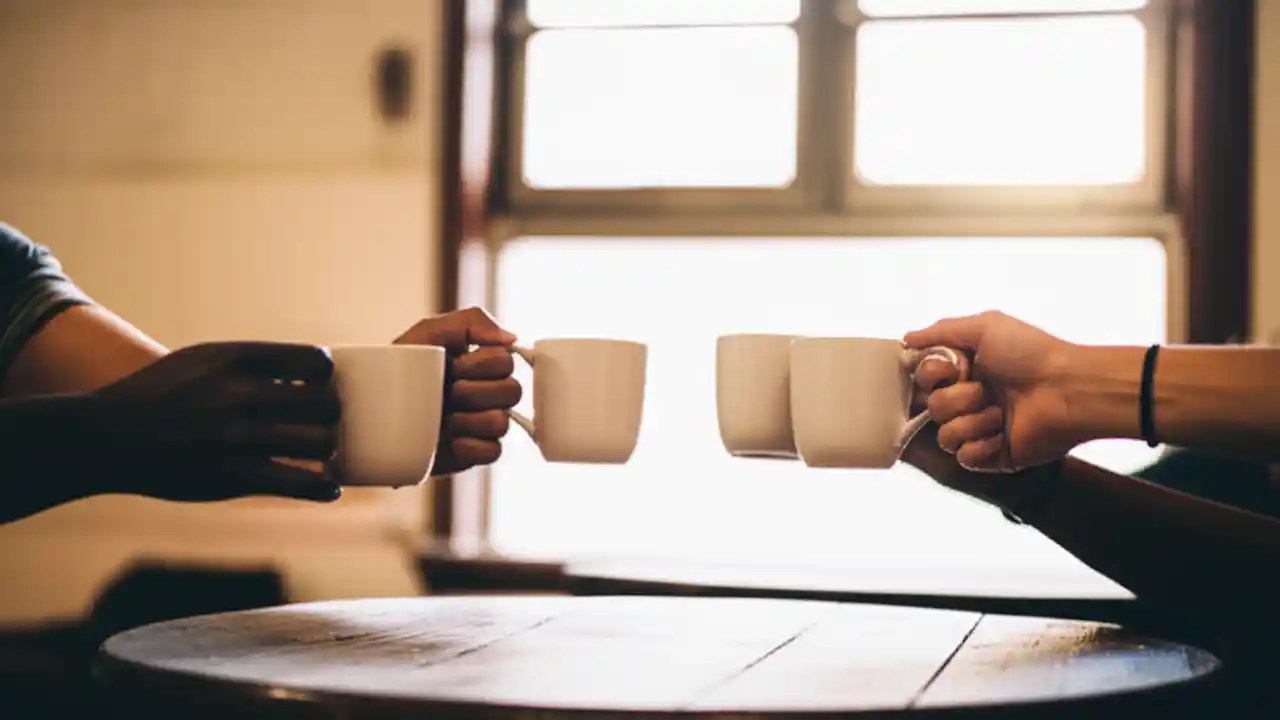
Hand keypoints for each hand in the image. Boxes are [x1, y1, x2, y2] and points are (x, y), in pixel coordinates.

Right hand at [90, 342, 340, 501]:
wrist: (108, 436)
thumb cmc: (163, 393)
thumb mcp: (204, 359)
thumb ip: (254, 363)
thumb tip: (312, 371)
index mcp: (234, 359)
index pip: (313, 360)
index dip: (325, 374)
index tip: (319, 384)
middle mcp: (237, 394)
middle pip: (323, 402)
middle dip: (331, 413)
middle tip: (325, 421)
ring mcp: (234, 437)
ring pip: (316, 442)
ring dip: (326, 449)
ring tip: (322, 451)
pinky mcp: (230, 477)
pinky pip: (295, 484)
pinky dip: (321, 488)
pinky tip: (329, 488)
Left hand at [395, 307, 519, 474]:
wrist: (369, 408)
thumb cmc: (399, 365)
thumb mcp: (431, 332)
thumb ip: (472, 321)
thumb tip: (512, 338)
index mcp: (485, 364)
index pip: (508, 361)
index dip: (478, 364)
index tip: (451, 364)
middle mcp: (490, 394)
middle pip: (511, 392)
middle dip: (472, 391)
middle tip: (446, 391)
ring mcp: (483, 425)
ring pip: (502, 423)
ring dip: (469, 419)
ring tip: (442, 419)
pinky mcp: (473, 453)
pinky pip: (493, 452)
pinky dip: (472, 446)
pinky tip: (449, 440)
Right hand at [904, 311, 1078, 471]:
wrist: (1070, 391)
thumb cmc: (1032, 354)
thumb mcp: (985, 327)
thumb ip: (941, 330)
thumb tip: (906, 338)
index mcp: (965, 370)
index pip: (923, 378)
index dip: (931, 375)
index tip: (953, 368)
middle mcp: (969, 399)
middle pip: (930, 406)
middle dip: (956, 397)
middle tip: (984, 389)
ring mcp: (980, 428)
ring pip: (944, 434)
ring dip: (972, 420)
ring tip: (1000, 412)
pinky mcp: (992, 455)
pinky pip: (963, 456)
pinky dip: (982, 445)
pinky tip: (1003, 433)